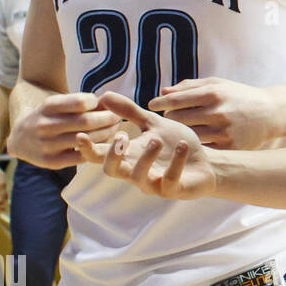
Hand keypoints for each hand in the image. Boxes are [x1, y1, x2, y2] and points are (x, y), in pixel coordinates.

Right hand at [8, 93, 123, 169]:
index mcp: (47, 106)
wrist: (20, 139)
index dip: (96, 102)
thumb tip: (109, 101)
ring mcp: (47, 145)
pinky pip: (82, 156)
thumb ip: (79, 103)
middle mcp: (45, 125)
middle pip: (86, 121)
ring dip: (107, 132)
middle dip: (108, 118)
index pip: (80, 102)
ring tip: (115, 128)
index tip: (103, 103)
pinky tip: (105, 143)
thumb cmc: (48, 117)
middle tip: (118, 117)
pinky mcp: (52, 162)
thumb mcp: (57, 104)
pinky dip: (97, 148)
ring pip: (86, 138)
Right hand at [75, 93, 215, 199]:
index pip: (100, 156)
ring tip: (156, 139)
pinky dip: (176, 161)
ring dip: (146, 157)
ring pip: (138, 177)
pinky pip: (169, 180)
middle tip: (122, 135)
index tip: (80, 135)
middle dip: (113, 154)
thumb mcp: (153, 124)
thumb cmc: (174, 144)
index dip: (88, 149)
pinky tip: (182, 145)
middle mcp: (136, 172)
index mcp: (128, 156)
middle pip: (111, 171)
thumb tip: (104, 95)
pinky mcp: (173, 190)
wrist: (206, 163)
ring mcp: (154, 183)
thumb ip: (130, 112)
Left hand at [148, 77, 281, 149]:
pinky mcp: (230, 147)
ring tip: (179, 130)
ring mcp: (224, 132)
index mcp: (213, 93)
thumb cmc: (239, 96)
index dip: (160, 103)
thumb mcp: (218, 84)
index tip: (153, 105)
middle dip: (169, 118)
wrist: (272, 113)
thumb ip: (189, 86)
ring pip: (187, 136)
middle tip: (169, 119)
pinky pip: (203, 148)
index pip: (175, 99)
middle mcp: (217, 112)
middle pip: (177, 119)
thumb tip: (163, 92)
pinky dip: (195, 145)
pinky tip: (194, 142)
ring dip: (180, 133)